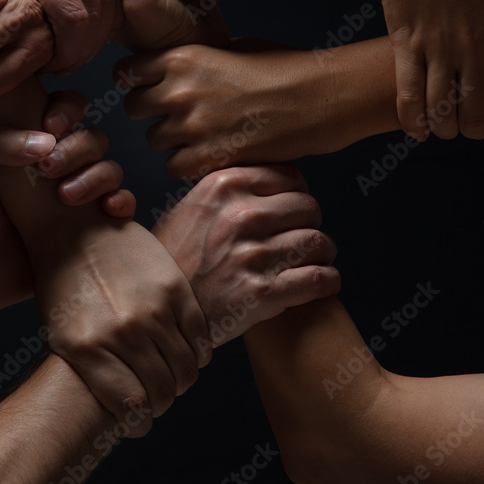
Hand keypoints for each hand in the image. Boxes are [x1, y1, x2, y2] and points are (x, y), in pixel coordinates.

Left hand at [0, 91, 135, 317]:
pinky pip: (122, 205)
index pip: (64, 108)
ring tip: (65, 197)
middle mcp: (58, 164)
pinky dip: (122, 201)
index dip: (67, 109)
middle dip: (78, 147)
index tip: (50, 124)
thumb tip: (43, 142)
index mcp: (30, 140)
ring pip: (110, 168)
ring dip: (96, 176)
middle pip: (92, 137)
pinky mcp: (89, 228)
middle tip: (48, 168)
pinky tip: (107, 209)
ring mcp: (76, 196)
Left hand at [34, 219, 210, 433]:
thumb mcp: (63, 336)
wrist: (70, 228)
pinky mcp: (173, 285)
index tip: (139, 419)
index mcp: (88, 350)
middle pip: (162, 392)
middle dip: (160, 402)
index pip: (132, 409)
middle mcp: (121, 331)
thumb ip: (94, 372)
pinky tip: (189, 351)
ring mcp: (151, 307)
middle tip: (156, 395)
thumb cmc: (61, 285)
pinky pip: (200, 336)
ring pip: (186, 368)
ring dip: (181, 378)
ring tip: (171, 374)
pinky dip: (200, 352)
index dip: (139, 421)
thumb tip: (127, 405)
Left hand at [116, 38, 388, 177]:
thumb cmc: (285, 67)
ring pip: (154, 140)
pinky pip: (175, 167)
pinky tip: (212, 153)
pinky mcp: (209, 157)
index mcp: (182, 57)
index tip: (147, 87)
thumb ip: (199, 60)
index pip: (126, 72)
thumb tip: (178, 69)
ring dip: (172, 140)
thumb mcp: (235, 47)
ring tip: (203, 134)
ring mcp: (192, 126)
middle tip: (177, 115)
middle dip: (151, 112)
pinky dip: (189, 164)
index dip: (136, 81)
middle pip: (134, 108)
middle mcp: (179, 90)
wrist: (320, 97)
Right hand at [154, 164, 340, 342]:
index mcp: (224, 185)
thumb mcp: (190, 206)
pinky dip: (328, 280)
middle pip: (308, 207)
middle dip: (312, 222)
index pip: (290, 175)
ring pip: (317, 241)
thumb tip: (269, 179)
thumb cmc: (173, 258)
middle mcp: (241, 214)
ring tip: (317, 258)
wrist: (155, 308)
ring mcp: (253, 253)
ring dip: (322, 252)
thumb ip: (229, 190)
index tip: (296, 207)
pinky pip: (317, 279)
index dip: (299, 192)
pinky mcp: (262, 293)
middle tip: (305, 235)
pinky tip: (325, 281)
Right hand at [375, 0, 483, 140]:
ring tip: (438, 125)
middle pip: (477, 117)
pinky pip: (409, 96)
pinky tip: (415, 127)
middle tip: (462, 121)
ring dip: (442, 128)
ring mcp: (440, 46)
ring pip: (443, 113)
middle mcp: (476, 48)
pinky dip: (413, 120)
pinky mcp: (406, 41)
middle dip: (470, 128)